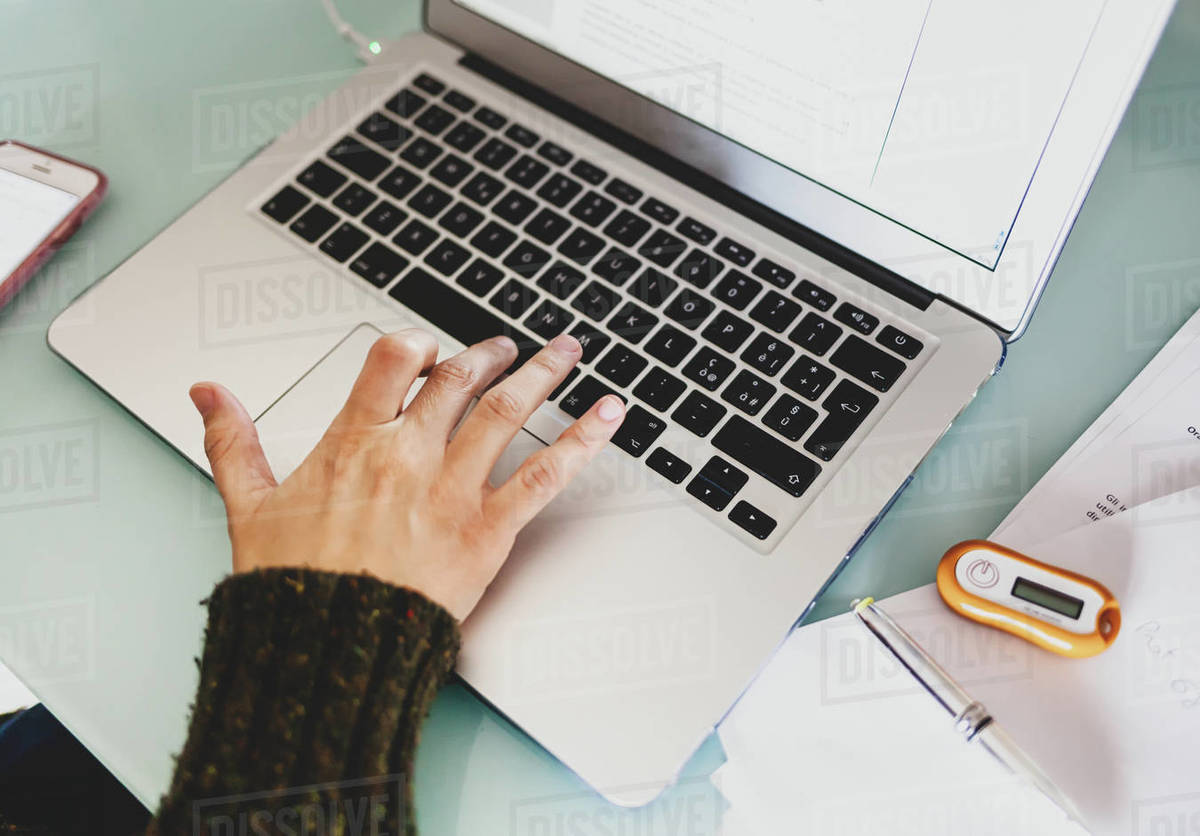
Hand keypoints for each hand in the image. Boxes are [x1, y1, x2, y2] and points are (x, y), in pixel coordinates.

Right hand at [188, 331, 624, 620]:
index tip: (429, 345)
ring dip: (543, 374)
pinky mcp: (487, 531)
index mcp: (354, 443)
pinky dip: (583, 440)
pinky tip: (608, 415)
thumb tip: (206, 394)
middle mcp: (409, 456)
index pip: (392, 362)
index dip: (416, 344)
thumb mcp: (247, 505)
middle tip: (505, 347)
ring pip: (507, 412)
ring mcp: (453, 490)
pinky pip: (545, 475)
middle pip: (459, 380)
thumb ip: (232, 441)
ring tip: (566, 351)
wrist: (324, 650)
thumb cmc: (290, 585)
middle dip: (487, 355)